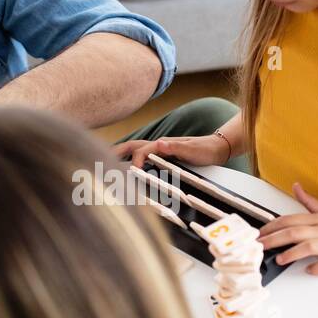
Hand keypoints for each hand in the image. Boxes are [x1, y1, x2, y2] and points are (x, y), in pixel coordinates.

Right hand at [114, 134, 230, 168]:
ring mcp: (159, 150)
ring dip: (120, 155)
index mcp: (162, 144)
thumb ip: (176, 147)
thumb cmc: (206, 150)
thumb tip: (159, 143)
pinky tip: (126, 168)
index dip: (133, 161)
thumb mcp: (193, 150)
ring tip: (106, 165)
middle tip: (100, 161)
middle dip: (115, 152)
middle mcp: (158, 145)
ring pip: (134, 150)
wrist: (217, 148)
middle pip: (130, 146)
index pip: (140, 151)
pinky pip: (142, 156)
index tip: (130, 173)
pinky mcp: (162, 155)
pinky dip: (130, 160)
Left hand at [258, 183, 317, 273]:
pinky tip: (308, 270)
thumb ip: (310, 202)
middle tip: (260, 247)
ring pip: (310, 246)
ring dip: (293, 253)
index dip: (272, 227)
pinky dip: (317, 267)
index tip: (258, 234)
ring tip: (280, 259)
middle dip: (274, 239)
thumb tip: (296, 187)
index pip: (290, 220)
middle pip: (295, 232)